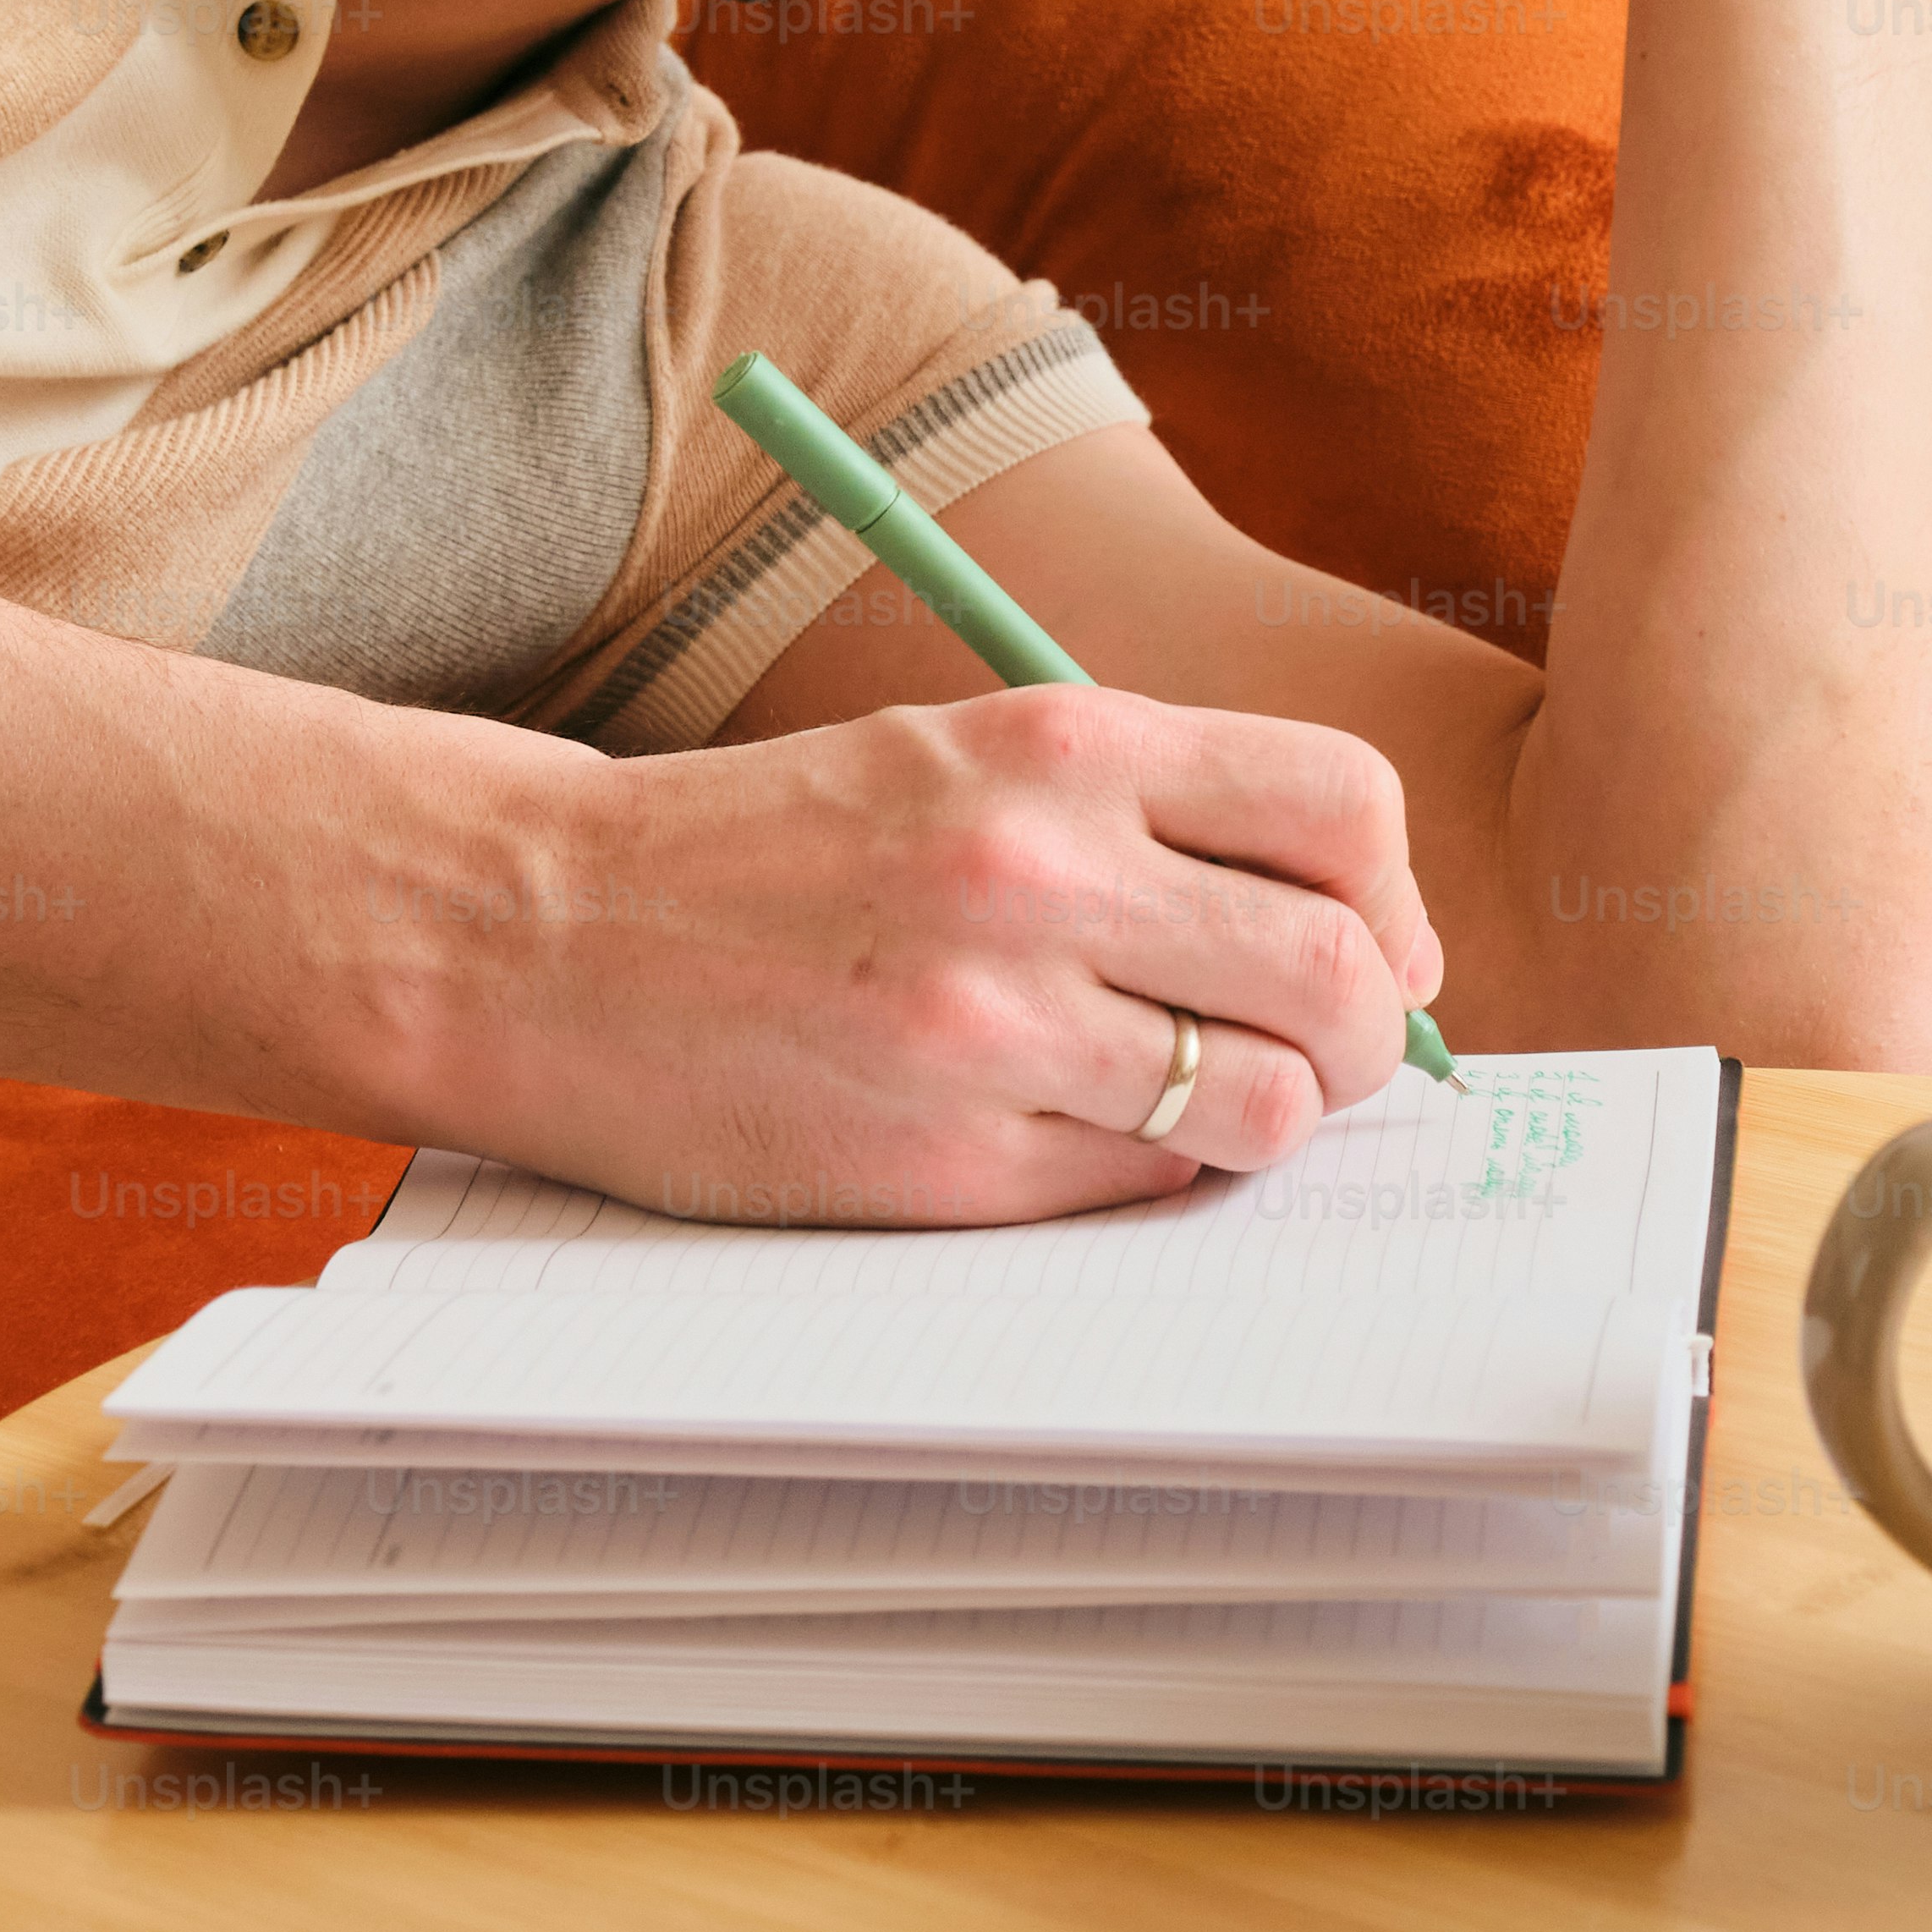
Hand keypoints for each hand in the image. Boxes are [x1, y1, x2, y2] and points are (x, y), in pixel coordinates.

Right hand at [467, 687, 1442, 1224]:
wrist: (539, 932)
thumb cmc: (762, 850)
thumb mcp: (958, 759)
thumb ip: (1142, 818)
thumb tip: (1350, 932)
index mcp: (1057, 746)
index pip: (1344, 808)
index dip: (1392, 896)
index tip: (1372, 946)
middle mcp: (1041, 873)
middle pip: (1342, 973)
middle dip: (1366, 1036)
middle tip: (1319, 1056)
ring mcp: (993, 1027)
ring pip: (1265, 1105)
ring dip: (1268, 1119)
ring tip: (1200, 1105)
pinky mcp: (945, 1161)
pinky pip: (1139, 1185)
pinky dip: (1144, 1171)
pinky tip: (1072, 1133)